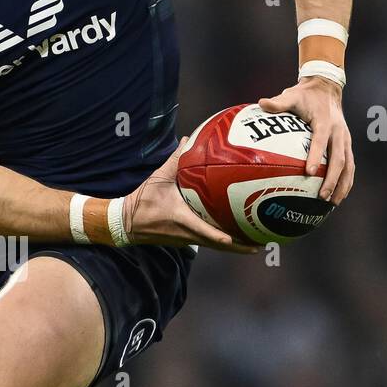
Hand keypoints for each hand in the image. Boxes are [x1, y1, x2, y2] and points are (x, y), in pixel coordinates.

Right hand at [122, 140, 257, 253]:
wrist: (125, 222)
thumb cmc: (141, 201)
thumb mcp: (158, 178)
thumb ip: (175, 159)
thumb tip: (188, 139)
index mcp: (181, 219)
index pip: (203, 231)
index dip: (220, 237)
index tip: (237, 239)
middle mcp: (186, 233)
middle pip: (217, 246)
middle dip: (239, 247)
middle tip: (261, 244)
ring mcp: (186, 240)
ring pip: (214, 247)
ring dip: (234, 247)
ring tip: (255, 244)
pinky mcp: (184, 240)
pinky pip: (208, 242)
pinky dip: (223, 242)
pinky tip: (235, 237)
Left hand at [257, 78, 353, 203]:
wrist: (327, 88)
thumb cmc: (305, 95)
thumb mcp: (291, 96)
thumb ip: (278, 103)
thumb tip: (261, 103)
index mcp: (325, 121)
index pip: (321, 140)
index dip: (316, 156)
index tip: (309, 172)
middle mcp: (338, 132)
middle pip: (339, 159)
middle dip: (332, 179)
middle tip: (321, 196)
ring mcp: (345, 139)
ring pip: (348, 165)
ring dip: (342, 184)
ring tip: (333, 203)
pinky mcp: (347, 145)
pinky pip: (350, 165)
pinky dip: (346, 181)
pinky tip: (337, 197)